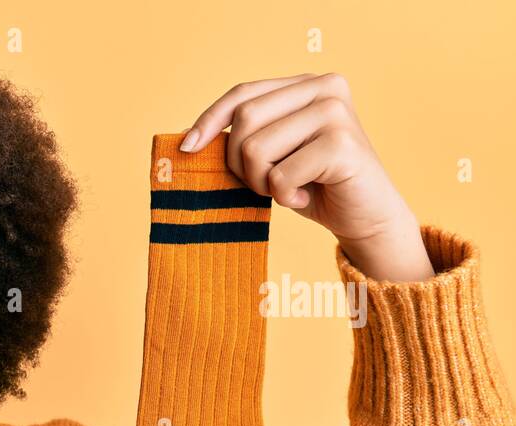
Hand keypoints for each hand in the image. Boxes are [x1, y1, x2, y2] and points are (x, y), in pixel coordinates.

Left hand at [180, 73, 434, 280]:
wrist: (364, 216)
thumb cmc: (313, 186)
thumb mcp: (274, 154)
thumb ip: (247, 135)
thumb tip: (190, 139)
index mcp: (306, 84)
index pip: (243, 93)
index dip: (209, 120)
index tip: (186, 148)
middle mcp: (325, 87)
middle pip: (244, 120)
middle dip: (240, 162)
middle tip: (265, 184)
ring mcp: (336, 112)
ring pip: (256, 149)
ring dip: (261, 182)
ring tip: (288, 189)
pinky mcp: (342, 144)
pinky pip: (279, 176)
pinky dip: (285, 196)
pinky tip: (306, 196)